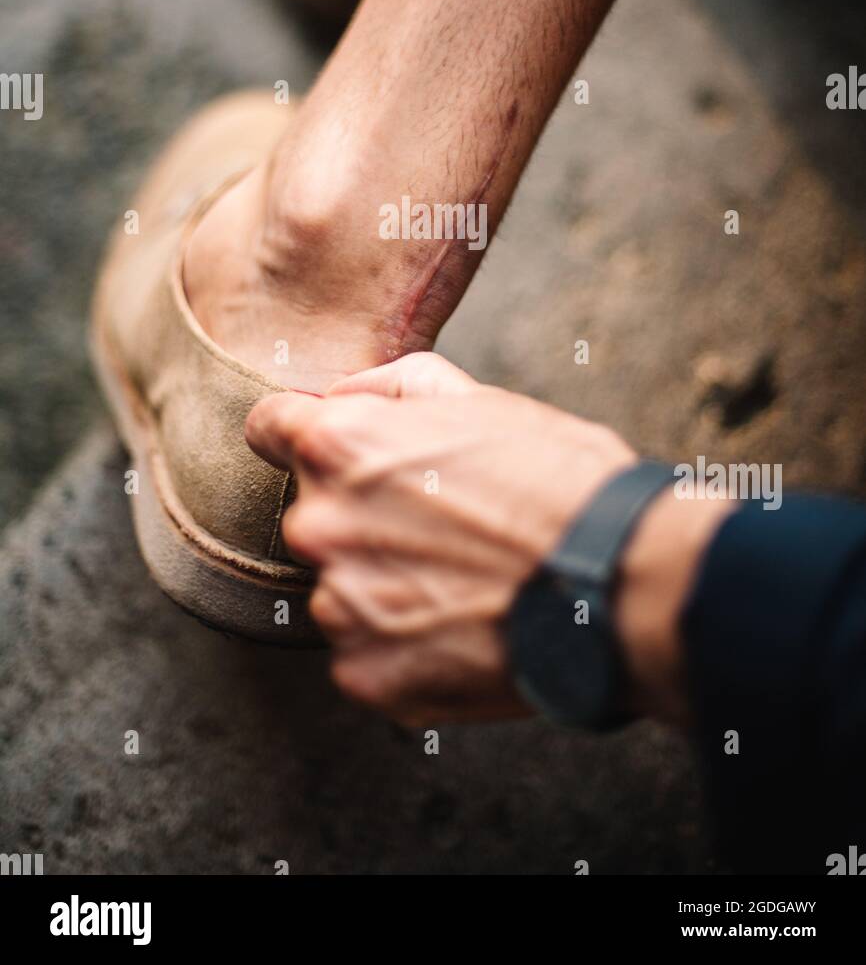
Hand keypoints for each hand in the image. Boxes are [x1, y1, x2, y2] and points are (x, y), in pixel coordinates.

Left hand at [245, 353, 635, 722]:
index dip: (300, 434)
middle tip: (439, 525)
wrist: (618, 580)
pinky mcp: (365, 675)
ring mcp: (339, 607)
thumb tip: (340, 395)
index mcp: (339, 447)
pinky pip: (364, 652)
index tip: (332, 453)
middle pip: (312, 515)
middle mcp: (321, 526)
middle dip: (360, 516)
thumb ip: (392, 386)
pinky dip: (402, 644)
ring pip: (338, 588)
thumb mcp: (482, 399)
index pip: (268, 428)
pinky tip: (461, 626)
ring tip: (460, 581)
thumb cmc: (558, 480)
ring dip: (381, 585)